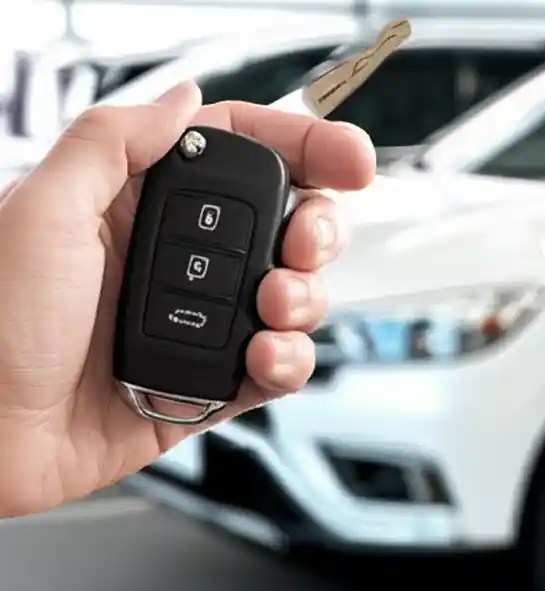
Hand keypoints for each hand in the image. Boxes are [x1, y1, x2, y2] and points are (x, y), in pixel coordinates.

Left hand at [0, 81, 375, 515]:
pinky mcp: (209, 384)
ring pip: (294, 296)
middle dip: (317, 230)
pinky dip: (287, 362)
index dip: (305, 147)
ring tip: (273, 306)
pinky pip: (277, 368)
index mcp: (138, 204)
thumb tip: (185, 99)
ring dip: (305, 298)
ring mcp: (198, 323)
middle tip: (305, 244)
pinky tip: (262, 359)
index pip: (240, 154)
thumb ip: (114, 143)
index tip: (350, 160)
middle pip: (286, 224)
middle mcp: (175, 260)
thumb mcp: (41, 210)